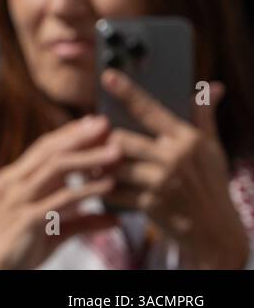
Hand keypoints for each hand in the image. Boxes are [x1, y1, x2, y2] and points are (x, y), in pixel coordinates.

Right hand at [0, 115, 120, 269]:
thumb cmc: (23, 247)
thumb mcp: (55, 230)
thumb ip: (82, 220)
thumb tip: (115, 218)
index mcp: (13, 179)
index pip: (42, 148)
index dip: (69, 134)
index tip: (94, 123)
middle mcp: (12, 183)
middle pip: (48, 151)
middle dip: (80, 137)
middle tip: (106, 125)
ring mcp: (17, 200)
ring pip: (55, 170)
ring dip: (88, 158)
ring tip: (116, 153)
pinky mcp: (27, 220)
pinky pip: (61, 201)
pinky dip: (86, 191)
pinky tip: (107, 187)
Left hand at [101, 69, 249, 268]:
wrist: (216, 231)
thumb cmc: (211, 185)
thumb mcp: (211, 149)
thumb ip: (204, 116)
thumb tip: (213, 86)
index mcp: (187, 139)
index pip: (151, 110)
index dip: (127, 91)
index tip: (107, 76)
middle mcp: (175, 158)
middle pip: (121, 138)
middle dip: (105, 140)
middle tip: (92, 138)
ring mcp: (162, 182)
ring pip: (114, 163)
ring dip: (100, 162)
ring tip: (93, 160)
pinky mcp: (150, 203)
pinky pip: (115, 188)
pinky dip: (105, 186)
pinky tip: (99, 183)